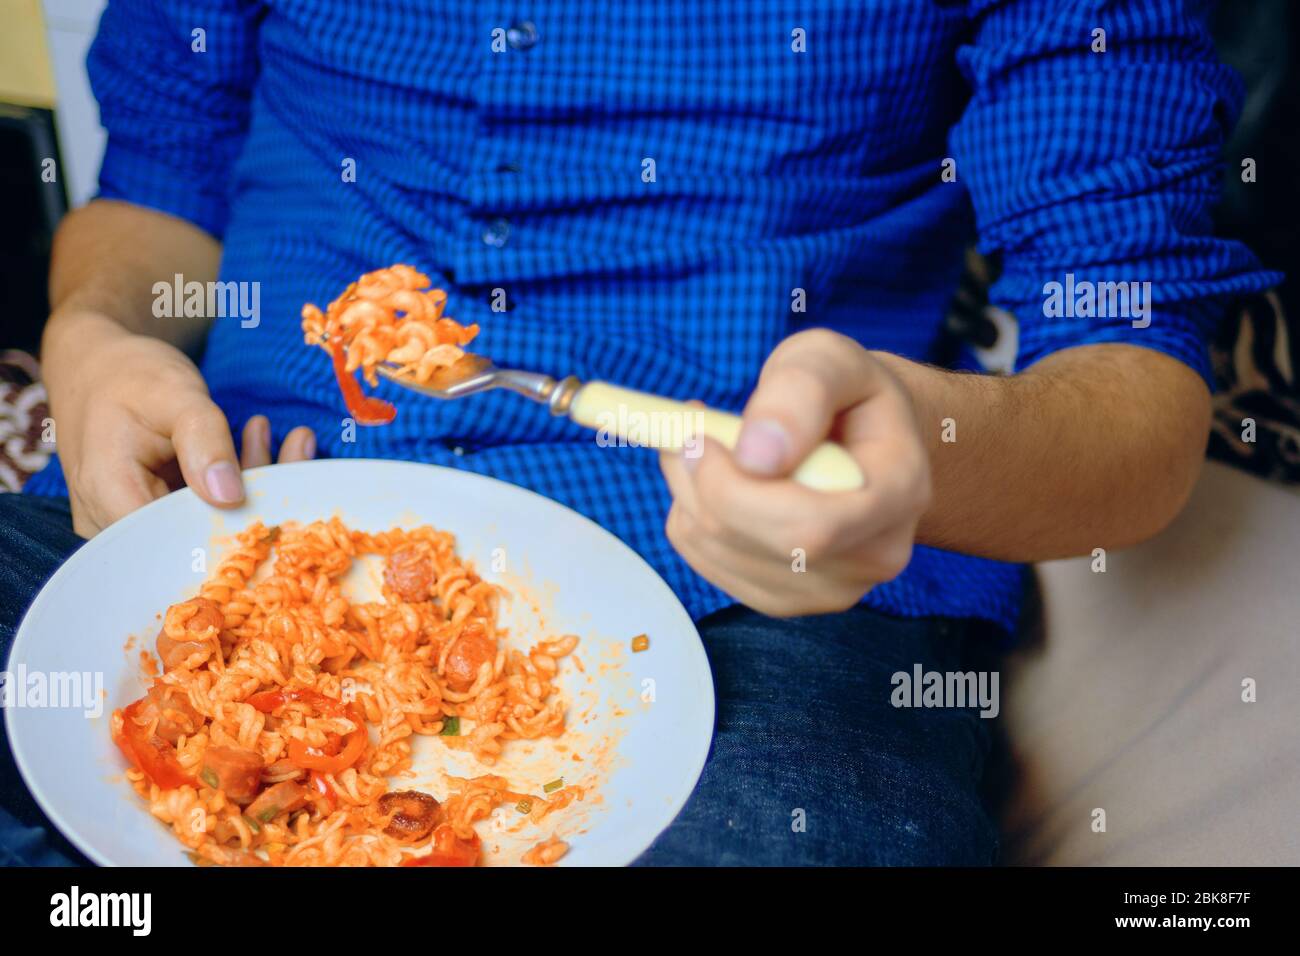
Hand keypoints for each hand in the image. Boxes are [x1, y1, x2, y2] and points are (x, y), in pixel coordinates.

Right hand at [43, 313, 315, 536]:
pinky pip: (199, 507)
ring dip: (251, 481)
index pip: (178, 539)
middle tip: (300, 450)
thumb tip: (230, 497)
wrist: (97, 364)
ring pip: (204, 519)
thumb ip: (202, 441)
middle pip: (197, 532)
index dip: (234, 528)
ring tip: (292, 437)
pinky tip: (260, 439)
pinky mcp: (152, 512)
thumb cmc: (130, 373)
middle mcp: (112, 521)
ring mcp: (132, 520)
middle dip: (258, 497)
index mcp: (109, 495)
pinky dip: (233, 478)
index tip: (285, 493)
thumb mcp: (173, 394)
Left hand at [659, 329, 930, 616]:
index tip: (703, 435)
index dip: (737, 488)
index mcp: (900, 490)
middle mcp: (876, 553)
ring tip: (709, 447)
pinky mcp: (788, 598)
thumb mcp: (830, 359)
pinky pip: (709, 563)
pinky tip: (715, 482)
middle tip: (689, 433)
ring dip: (690, 494)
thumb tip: (756, 455)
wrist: (863, 439)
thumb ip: (800, 391)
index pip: (810, 525)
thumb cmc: (847, 393)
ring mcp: (834, 587)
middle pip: (762, 545)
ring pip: (723, 553)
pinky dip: (691, 518)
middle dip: (704, 485)